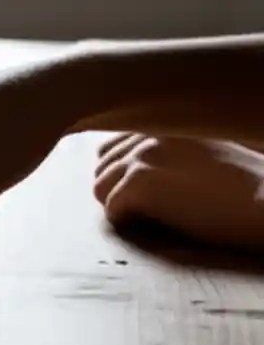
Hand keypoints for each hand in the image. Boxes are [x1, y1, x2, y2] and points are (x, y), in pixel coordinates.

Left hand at [94, 134, 263, 251]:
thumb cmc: (245, 184)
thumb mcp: (203, 151)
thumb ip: (166, 149)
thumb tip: (121, 165)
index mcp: (166, 120)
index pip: (114, 144)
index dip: (121, 172)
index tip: (140, 190)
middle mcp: (150, 130)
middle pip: (102, 164)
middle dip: (116, 188)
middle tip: (141, 208)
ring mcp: (143, 154)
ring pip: (99, 185)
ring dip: (117, 203)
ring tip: (146, 216)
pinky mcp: (140, 181)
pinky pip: (111, 208)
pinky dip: (126, 221)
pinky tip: (152, 224)